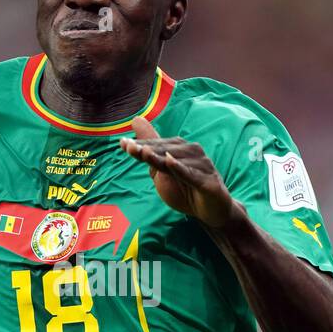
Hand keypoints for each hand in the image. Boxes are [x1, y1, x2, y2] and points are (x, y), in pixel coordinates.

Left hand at [120, 116, 236, 228]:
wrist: (210, 212)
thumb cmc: (185, 190)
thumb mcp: (162, 171)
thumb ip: (149, 150)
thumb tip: (136, 119)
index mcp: (179, 149)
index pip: (157, 145)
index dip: (140, 144)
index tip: (122, 144)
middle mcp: (192, 152)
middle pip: (165, 150)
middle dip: (147, 149)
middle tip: (129, 147)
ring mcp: (202, 165)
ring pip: (177, 161)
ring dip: (159, 158)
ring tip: (143, 154)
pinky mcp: (208, 181)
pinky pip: (192, 174)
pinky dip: (181, 168)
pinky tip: (170, 162)